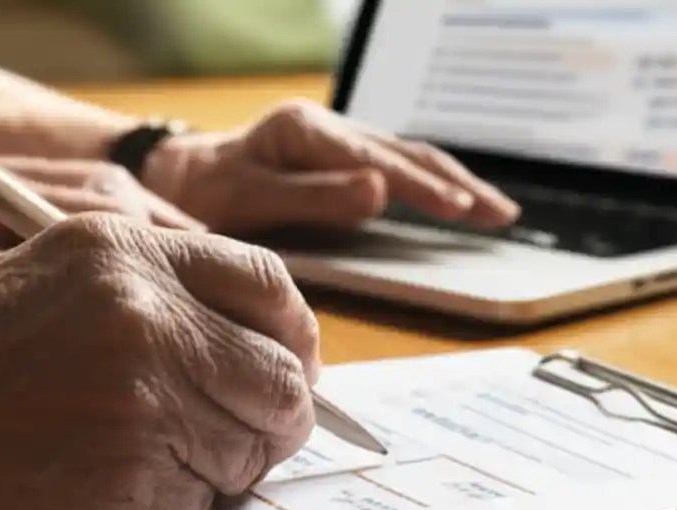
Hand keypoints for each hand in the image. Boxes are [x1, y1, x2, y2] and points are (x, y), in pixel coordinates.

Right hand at [0, 214, 319, 509]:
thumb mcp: (53, 270)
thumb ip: (159, 288)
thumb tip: (258, 340)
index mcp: (130, 253)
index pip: (269, 286)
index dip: (293, 334)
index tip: (290, 365)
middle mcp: (148, 320)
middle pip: (280, 382)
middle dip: (278, 416)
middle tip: (250, 432)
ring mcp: (143, 404)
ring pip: (246, 453)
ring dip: (219, 466)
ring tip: (150, 456)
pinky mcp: (126, 480)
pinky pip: (196, 506)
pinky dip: (171, 505)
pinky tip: (109, 485)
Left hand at [141, 99, 522, 233]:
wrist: (176, 177)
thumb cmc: (204, 193)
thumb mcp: (248, 199)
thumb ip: (312, 198)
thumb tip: (379, 192)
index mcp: (304, 131)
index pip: (378, 161)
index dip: (422, 189)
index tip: (459, 210)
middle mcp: (327, 127)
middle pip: (407, 153)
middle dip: (458, 184)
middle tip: (500, 215)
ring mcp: (336, 140)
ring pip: (410, 157)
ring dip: (456, 183)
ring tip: (496, 211)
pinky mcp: (340, 156)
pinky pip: (398, 166)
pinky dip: (433, 183)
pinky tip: (457, 199)